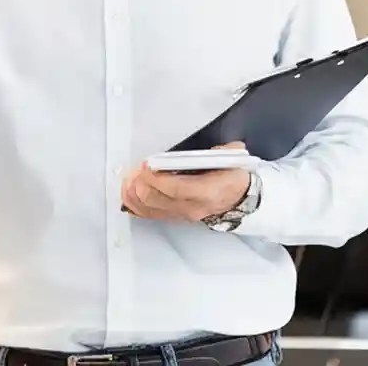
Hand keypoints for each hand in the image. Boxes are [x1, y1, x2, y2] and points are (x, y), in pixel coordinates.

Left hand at [121, 142, 251, 222]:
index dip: (157, 179)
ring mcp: (183, 214)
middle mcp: (194, 207)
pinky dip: (136, 205)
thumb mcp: (234, 157)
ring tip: (128, 180)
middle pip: (158, 200)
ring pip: (150, 209)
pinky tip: (128, 195)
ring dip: (134, 194)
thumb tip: (204, 151)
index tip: (146, 166)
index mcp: (209, 192)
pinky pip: (151, 214)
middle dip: (141, 184)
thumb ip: (220, 151)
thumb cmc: (233, 176)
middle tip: (134, 170)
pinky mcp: (176, 216)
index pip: (177, 189)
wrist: (239, 198)